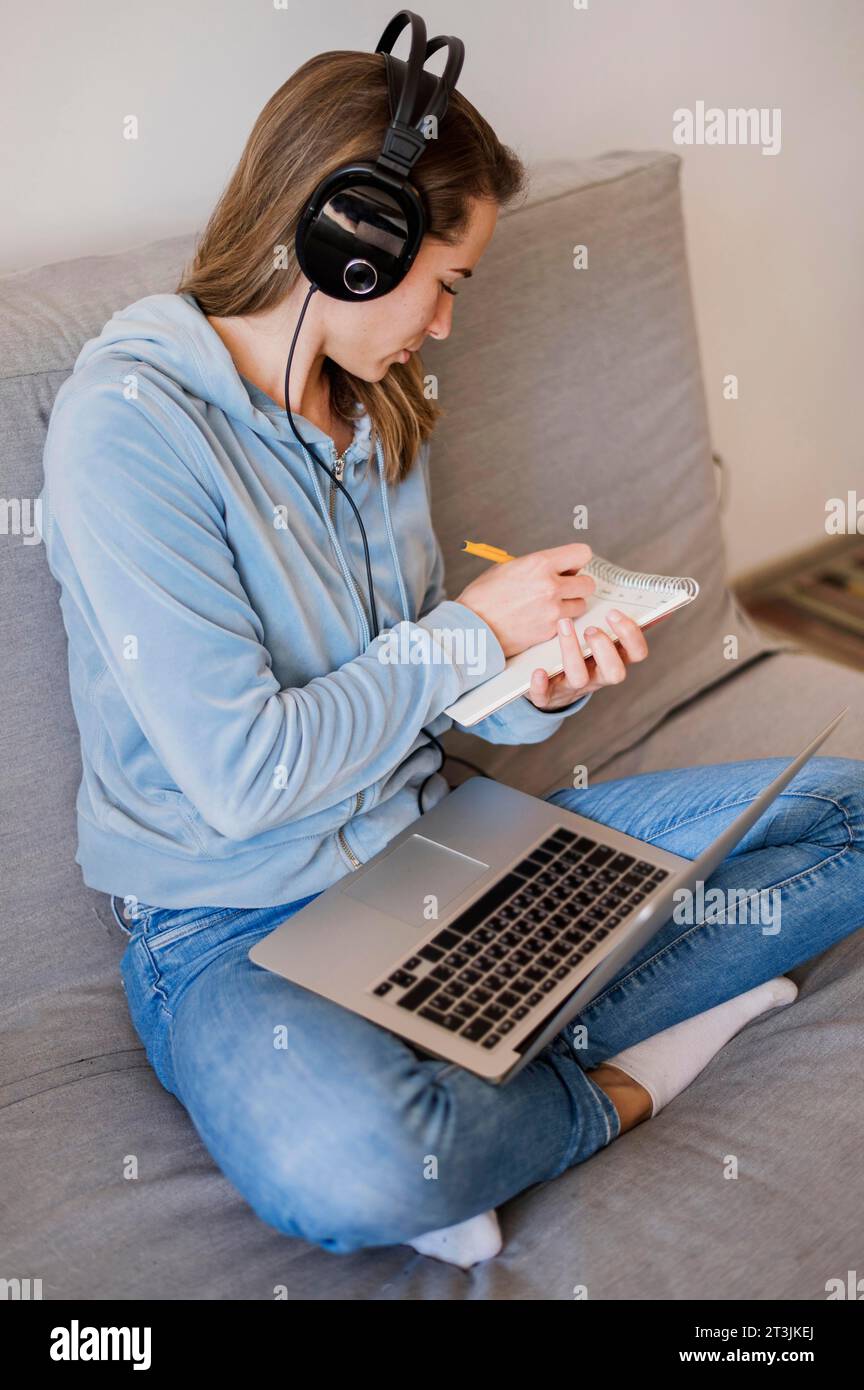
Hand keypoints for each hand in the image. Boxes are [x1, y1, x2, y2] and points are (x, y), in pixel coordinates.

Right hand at [456, 543, 595, 657]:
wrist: (472, 627)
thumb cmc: (484, 596)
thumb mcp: (508, 567)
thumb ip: (537, 565)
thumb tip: (558, 567)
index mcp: (540, 564)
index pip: (582, 554)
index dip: (576, 560)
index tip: (570, 567)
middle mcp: (550, 586)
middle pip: (588, 583)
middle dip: (577, 585)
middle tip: (563, 587)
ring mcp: (552, 611)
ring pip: (581, 605)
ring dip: (570, 604)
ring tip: (550, 605)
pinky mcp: (550, 631)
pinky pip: (566, 623)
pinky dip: (558, 622)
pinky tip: (540, 618)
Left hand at [525, 608, 656, 709]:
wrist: (550, 686)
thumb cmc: (581, 655)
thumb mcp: (603, 640)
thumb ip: (622, 625)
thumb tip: (657, 606)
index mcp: (614, 660)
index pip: (636, 653)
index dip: (630, 635)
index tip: (614, 613)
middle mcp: (597, 677)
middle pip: (614, 672)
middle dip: (605, 648)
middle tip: (591, 628)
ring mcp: (573, 688)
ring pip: (579, 678)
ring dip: (572, 653)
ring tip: (564, 625)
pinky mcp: (548, 697)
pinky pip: (545, 697)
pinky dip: (541, 686)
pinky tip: (538, 671)